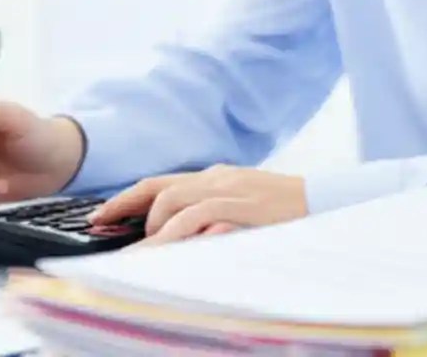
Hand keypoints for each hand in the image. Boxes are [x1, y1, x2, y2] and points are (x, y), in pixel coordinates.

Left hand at [89, 165, 307, 246]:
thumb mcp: (242, 203)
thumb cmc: (283, 211)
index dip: (127, 198)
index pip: (160, 183)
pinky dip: (180, 232)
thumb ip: (211, 211)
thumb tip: (176, 232)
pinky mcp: (243, 207)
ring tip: (142, 250)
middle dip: (126, 207)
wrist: (325, 201)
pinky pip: (201, 216)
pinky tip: (170, 245)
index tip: (101, 215)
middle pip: (158, 188)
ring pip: (174, 202)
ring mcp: (229, 191)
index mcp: (213, 177)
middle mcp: (216, 179)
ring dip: (152, 227)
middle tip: (104, 226)